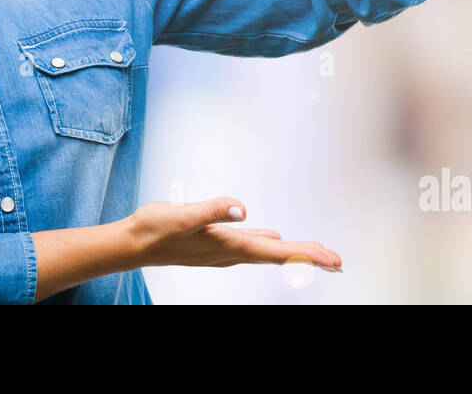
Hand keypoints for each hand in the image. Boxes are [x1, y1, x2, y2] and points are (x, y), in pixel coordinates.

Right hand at [126, 196, 342, 270]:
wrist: (133, 243)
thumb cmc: (155, 228)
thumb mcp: (183, 214)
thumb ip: (213, 210)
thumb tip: (241, 208)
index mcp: (230, 245)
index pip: (277, 252)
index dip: (306, 255)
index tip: (332, 259)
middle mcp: (232, 252)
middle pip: (279, 256)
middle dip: (309, 258)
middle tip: (339, 262)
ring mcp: (225, 249)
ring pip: (268, 252)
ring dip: (294, 254)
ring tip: (317, 254)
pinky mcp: (217, 243)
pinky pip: (254, 246)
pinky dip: (272, 244)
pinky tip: (274, 237)